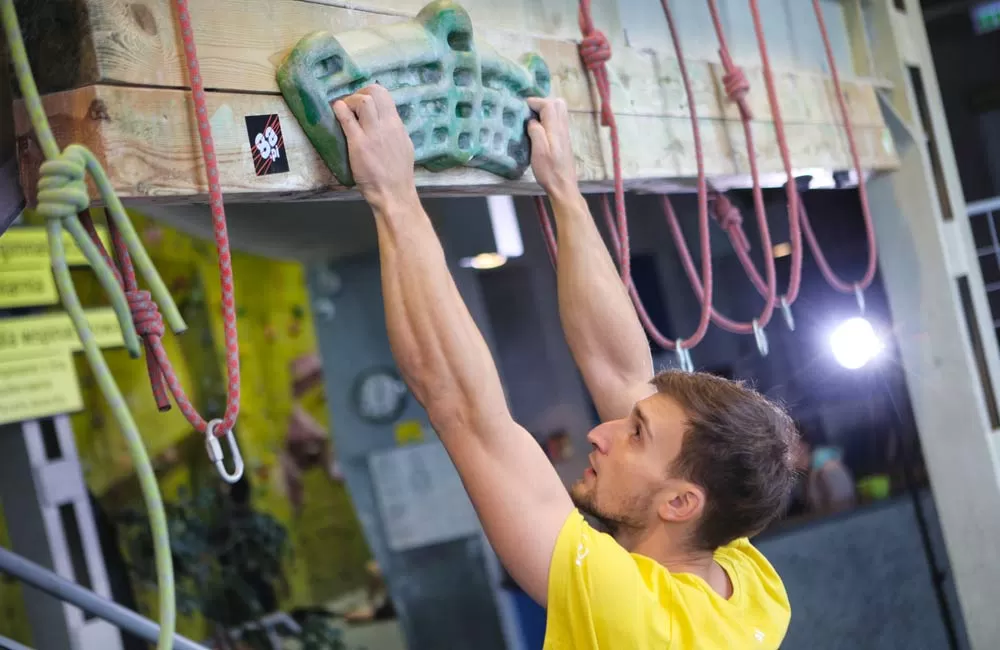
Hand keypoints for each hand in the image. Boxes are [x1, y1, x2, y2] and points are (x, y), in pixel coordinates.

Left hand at [333, 85, 416, 209]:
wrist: (394, 193)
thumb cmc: (398, 174)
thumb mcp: (404, 146)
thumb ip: (394, 132)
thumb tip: (385, 121)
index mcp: (397, 125)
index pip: (385, 95)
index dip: (369, 93)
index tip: (360, 103)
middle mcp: (387, 125)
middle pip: (374, 92)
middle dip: (358, 93)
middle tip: (350, 105)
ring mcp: (373, 134)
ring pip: (363, 100)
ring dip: (349, 101)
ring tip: (344, 112)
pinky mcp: (359, 144)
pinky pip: (347, 119)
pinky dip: (340, 110)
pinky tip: (336, 111)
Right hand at [526, 97, 577, 198]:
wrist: (563, 186)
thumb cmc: (549, 171)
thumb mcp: (538, 151)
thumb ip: (536, 131)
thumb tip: (532, 120)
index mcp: (555, 129)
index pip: (548, 105)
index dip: (535, 102)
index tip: (523, 107)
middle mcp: (562, 128)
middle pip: (557, 104)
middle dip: (542, 103)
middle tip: (529, 111)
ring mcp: (564, 134)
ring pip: (559, 111)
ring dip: (546, 110)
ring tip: (532, 118)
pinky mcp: (563, 141)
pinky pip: (558, 121)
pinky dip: (548, 119)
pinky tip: (539, 129)